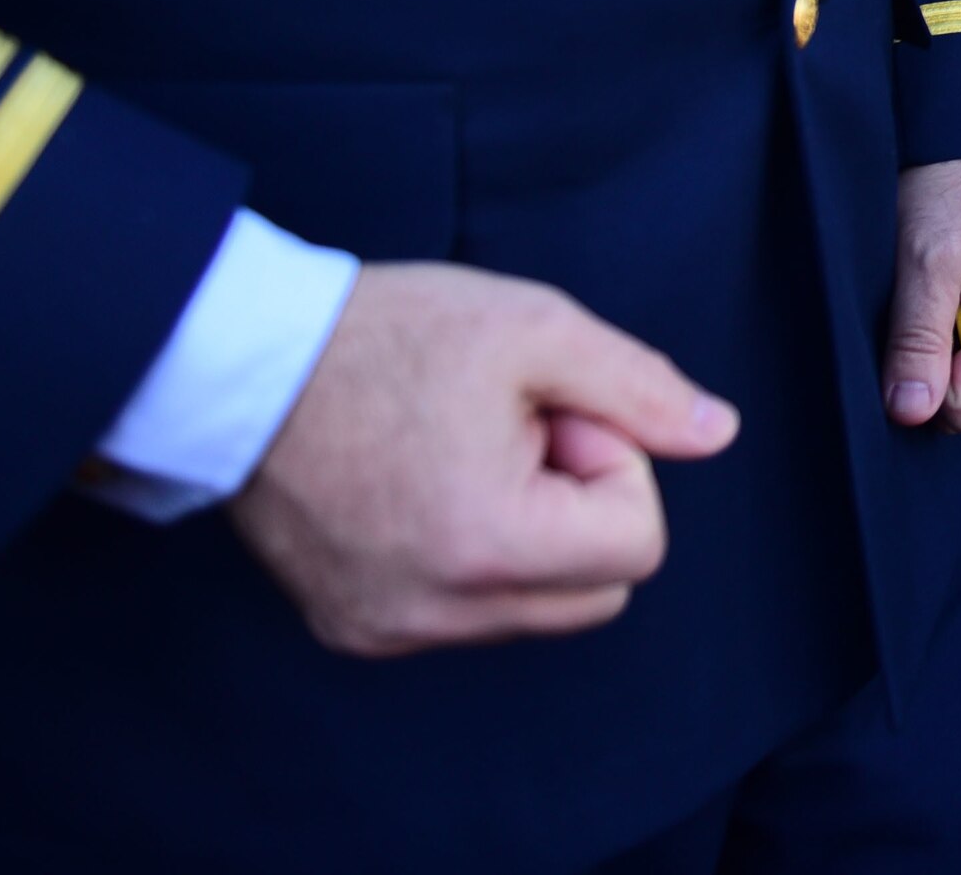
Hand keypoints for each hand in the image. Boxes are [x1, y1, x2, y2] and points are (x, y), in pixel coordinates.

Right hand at [227, 262, 738, 658]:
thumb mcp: (536, 330)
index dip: (616, 465)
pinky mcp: (354, 626)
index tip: (553, 413)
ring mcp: (389, 631)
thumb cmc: (387, 337)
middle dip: (582, 507)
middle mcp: (437, 613)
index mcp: (490, 547)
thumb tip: (718, 434)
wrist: (243, 364)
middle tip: (513, 430)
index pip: (639, 546)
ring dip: (530, 532)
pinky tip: (422, 483)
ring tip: (460, 451)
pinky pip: (466, 612)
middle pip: (598, 589)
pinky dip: (472, 556)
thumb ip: (641, 387)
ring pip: (536, 606)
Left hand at [883, 157, 960, 430]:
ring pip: (959, 372)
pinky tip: (933, 286)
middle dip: (926, 359)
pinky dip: (935, 323)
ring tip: (927, 285)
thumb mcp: (927, 259)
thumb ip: (919, 339)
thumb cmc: (957, 182)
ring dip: (928, 339)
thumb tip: (912, 412)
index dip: (918, 382)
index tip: (901, 332)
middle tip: (917, 298)